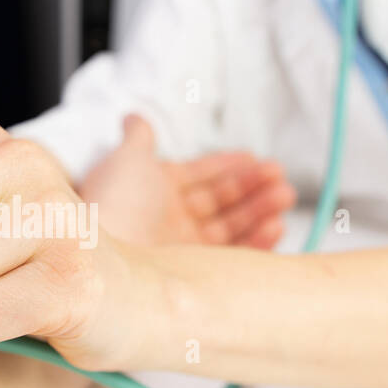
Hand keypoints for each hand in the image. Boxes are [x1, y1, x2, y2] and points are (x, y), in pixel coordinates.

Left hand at [79, 115, 295, 246]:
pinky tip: (275, 226)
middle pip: (220, 199)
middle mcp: (170, 220)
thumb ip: (138, 137)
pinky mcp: (194, 272)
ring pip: (230, 225)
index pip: (199, 175)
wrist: (103, 256)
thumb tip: (133, 116)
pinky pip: (232, 255)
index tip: (253, 156)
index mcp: (156, 191)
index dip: (226, 164)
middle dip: (252, 185)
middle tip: (279, 174)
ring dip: (260, 209)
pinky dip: (256, 241)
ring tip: (285, 195)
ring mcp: (182, 247)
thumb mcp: (125, 160)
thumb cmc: (112, 203)